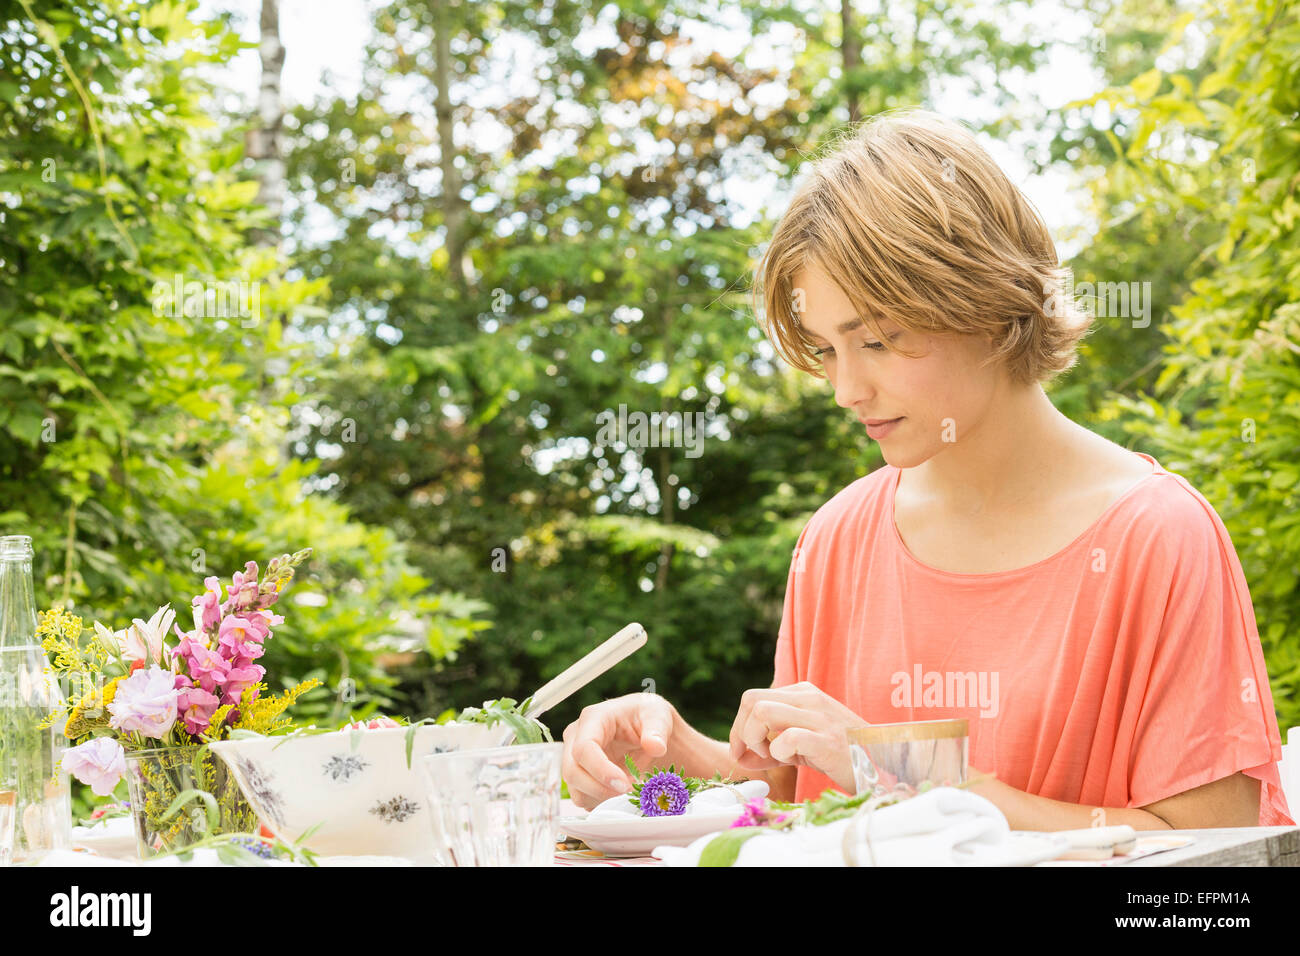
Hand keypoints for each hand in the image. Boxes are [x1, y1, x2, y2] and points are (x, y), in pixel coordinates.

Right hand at [561, 692, 675, 809]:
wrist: (645, 727)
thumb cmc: (646, 716)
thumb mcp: (658, 715)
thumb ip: (657, 730)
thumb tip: (655, 746)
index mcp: (592, 718)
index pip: (583, 749)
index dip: (601, 771)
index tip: (625, 785)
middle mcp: (576, 737)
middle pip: (572, 772)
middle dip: (600, 789)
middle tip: (629, 791)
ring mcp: (574, 758)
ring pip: (576, 790)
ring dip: (602, 798)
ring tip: (628, 788)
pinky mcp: (579, 776)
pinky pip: (583, 798)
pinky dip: (601, 803)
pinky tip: (620, 792)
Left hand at [728, 681, 865, 791]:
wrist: (882, 766)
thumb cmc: (840, 754)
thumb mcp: (802, 744)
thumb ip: (770, 747)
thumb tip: (740, 757)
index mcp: (802, 693)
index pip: (752, 698)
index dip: (739, 726)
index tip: (742, 751)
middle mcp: (809, 698)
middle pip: (751, 700)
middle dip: (742, 731)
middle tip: (755, 754)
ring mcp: (819, 717)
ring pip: (763, 712)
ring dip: (755, 739)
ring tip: (772, 755)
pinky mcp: (827, 741)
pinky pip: (787, 738)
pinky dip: (777, 753)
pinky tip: (790, 761)